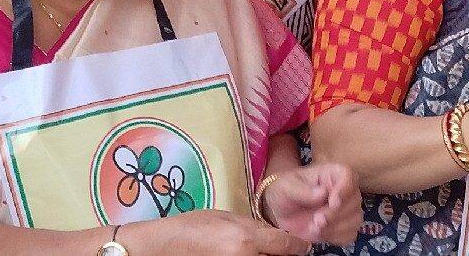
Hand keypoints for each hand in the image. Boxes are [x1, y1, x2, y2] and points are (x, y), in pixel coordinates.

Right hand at [125, 210, 309, 255]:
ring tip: (260, 250)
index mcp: (245, 239)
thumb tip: (276, 234)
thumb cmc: (191, 228)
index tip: (304, 246)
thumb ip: (253, 226)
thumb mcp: (224, 217)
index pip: (287, 245)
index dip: (299, 245)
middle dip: (284, 254)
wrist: (163, 249)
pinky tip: (248, 255)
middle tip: (285, 249)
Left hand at [261, 163, 359, 245]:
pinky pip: (350, 234)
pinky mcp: (343, 227)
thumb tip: (322, 193)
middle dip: (335, 214)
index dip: (344, 189)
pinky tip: (321, 234)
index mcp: (330, 173)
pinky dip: (336, 237)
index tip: (332, 203)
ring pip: (355, 219)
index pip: (347, 175)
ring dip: (335, 227)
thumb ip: (302, 189)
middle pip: (354, 199)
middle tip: (316, 220)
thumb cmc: (284, 192)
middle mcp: (342, 189)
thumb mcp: (286, 187)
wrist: (281, 212)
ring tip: (314, 228)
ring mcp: (345, 209)